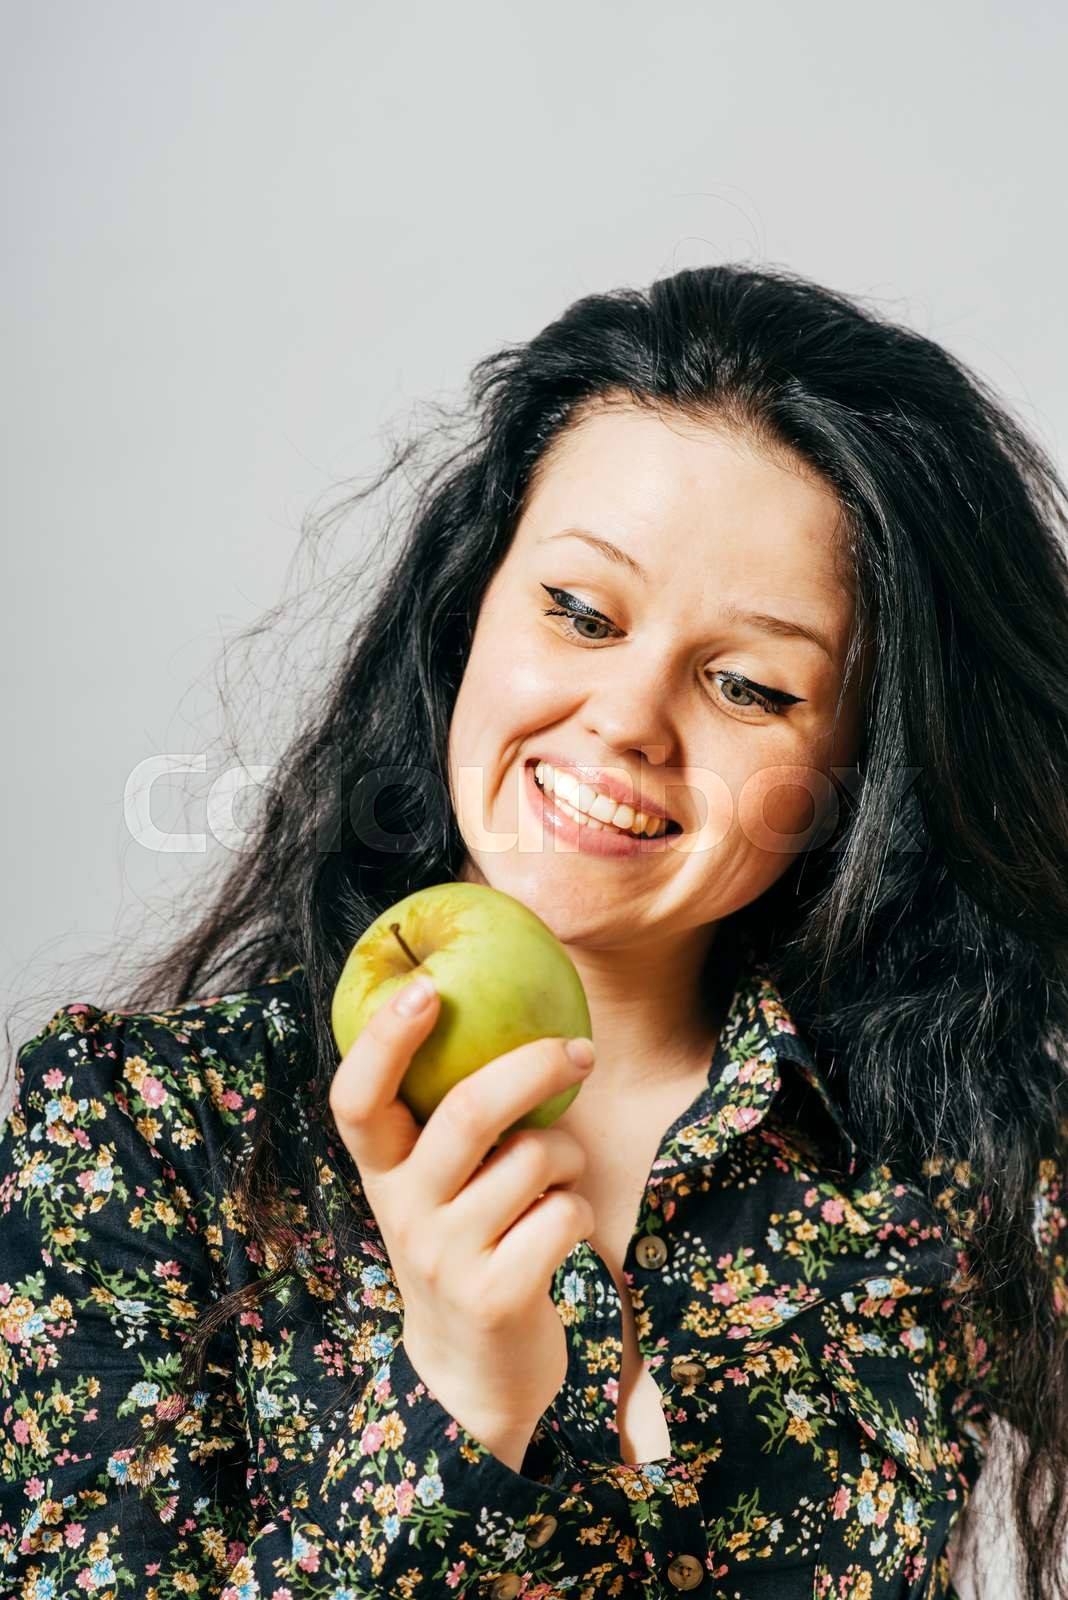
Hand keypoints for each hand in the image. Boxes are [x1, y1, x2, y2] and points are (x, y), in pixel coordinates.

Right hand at [328, 974, 595, 1467]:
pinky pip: (564, 1215)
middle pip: (466, 1112)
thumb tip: (524, 1010)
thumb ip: (457, 1115)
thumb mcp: (442, 1181)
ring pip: (532, 1159)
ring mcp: (445, 1256)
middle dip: (534, 1068)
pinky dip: (580, 1210)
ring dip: (568, 1155)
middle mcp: (403, 1209)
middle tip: (577, 1051)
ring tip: (558, 1177)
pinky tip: (562, 1228)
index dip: (384, 1040)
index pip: (356, 1098)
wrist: (473, 1369)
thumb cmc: (470, 1238)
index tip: (424, 987)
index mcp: (383, 1170)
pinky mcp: (495, 1296)